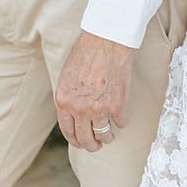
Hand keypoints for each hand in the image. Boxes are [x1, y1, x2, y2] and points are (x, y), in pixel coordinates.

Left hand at [55, 31, 132, 151]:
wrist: (104, 40)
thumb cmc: (85, 53)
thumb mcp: (66, 77)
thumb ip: (69, 98)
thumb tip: (73, 115)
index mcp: (64, 101)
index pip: (68, 131)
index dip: (75, 140)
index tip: (81, 142)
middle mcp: (80, 109)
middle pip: (86, 140)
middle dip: (92, 146)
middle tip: (96, 145)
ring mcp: (99, 109)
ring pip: (104, 136)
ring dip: (107, 137)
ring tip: (109, 134)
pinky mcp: (118, 106)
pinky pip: (122, 123)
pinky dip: (122, 121)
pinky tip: (121, 115)